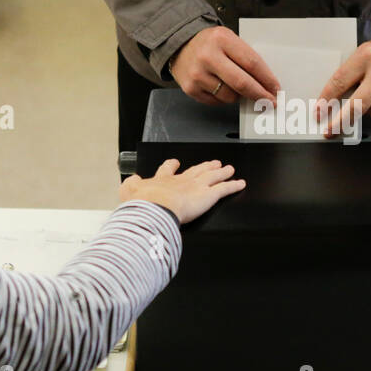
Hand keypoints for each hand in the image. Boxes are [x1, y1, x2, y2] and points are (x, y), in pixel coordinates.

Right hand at [120, 158, 244, 223]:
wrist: (156, 207)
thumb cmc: (143, 203)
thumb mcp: (129, 191)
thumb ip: (131, 186)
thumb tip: (132, 180)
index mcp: (163, 180)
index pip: (168, 170)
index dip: (172, 166)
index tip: (175, 163)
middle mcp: (182, 181)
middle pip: (196, 171)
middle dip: (205, 167)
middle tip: (212, 163)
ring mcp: (197, 187)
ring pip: (212, 177)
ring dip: (221, 172)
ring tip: (228, 168)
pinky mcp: (208, 196)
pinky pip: (224, 189)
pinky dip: (234, 186)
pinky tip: (241, 183)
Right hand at [169, 26, 279, 106]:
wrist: (180, 45)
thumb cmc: (209, 43)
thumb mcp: (229, 39)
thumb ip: (245, 57)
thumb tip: (265, 82)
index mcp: (222, 39)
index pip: (252, 63)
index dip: (267, 79)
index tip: (275, 88)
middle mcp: (208, 56)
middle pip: (242, 83)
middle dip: (260, 95)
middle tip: (270, 101)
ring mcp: (198, 74)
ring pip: (230, 96)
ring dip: (238, 95)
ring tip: (233, 84)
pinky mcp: (191, 88)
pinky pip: (217, 102)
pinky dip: (223, 98)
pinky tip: (219, 86)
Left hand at [317, 40, 370, 135]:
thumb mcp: (363, 56)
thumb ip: (350, 75)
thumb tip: (332, 105)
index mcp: (366, 56)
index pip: (340, 82)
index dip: (326, 101)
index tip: (319, 113)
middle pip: (356, 106)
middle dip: (340, 122)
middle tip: (330, 132)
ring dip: (370, 110)